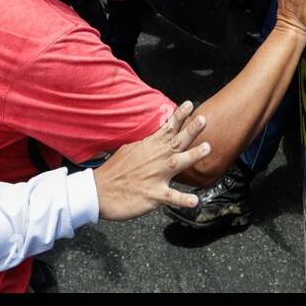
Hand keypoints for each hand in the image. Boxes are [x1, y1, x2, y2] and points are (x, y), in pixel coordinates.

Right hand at [92, 101, 210, 219]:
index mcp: (149, 147)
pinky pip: (171, 197)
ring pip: (177, 163)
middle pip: (176, 141)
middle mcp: (155, 159)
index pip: (167, 129)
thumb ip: (146, 144)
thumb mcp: (130, 150)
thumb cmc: (114, 172)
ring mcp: (155, 176)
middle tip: (204, 119)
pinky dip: (183, 199)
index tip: (190, 104)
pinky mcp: (153, 195)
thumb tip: (156, 135)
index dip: (179, 116)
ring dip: (192, 155)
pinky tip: (195, 200)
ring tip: (207, 148)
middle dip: (191, 130)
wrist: (98, 193)